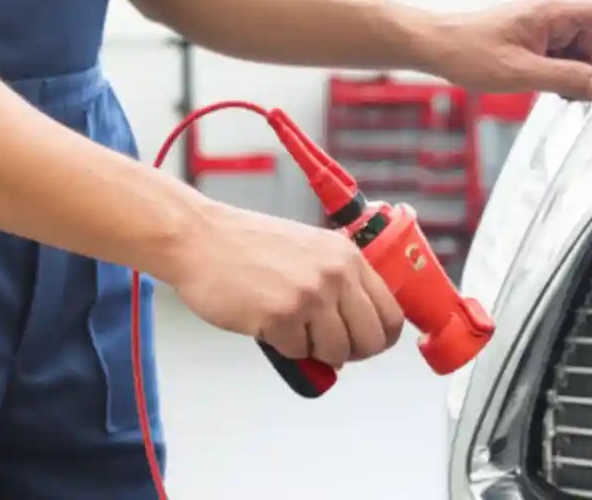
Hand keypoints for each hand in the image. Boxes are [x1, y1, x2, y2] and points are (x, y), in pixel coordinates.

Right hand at [171, 200, 403, 367]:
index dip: (381, 338)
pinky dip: (282, 347)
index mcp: (347, 256)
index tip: (366, 345)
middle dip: (352, 353)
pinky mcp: (281, 316)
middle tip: (329, 350)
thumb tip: (357, 332)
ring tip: (290, 327)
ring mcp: (310, 295)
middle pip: (372, 339)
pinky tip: (265, 321)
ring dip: (314, 350)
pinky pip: (297, 352)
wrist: (200, 239)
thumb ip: (338, 284)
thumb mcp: (309, 250)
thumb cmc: (249, 247)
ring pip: (337, 352)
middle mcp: (336, 274)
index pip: (391, 313)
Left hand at [425, 0, 591, 100]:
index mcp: (556, 12)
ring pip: (585, 60)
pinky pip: (567, 64)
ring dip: (577, 80)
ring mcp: (548, 32)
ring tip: (545, 90)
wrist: (436, 46)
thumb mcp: (519, 72)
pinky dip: (565, 80)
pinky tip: (544, 89)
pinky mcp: (540, 46)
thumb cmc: (469, 50)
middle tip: (576, 95)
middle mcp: (557, 18)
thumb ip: (566, 80)